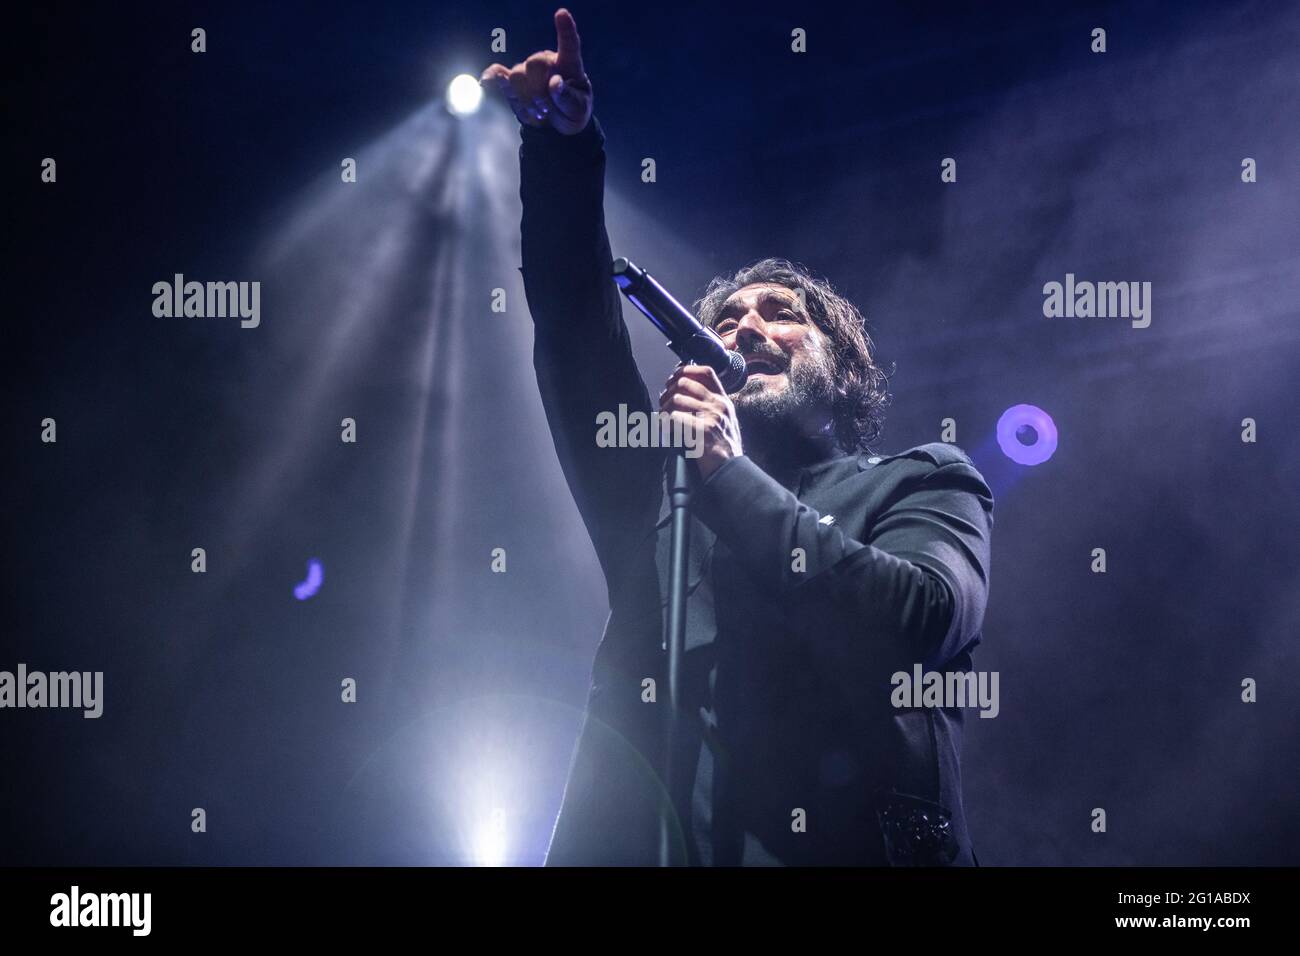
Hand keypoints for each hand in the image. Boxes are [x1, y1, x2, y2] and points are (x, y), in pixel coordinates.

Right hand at [479, 8, 592, 133]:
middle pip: (535, 64)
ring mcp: (528, 69)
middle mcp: (547, 60)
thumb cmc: (571, 113)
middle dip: (539, 92)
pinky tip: (486, 82)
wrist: (555, 125)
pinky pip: (498, 73)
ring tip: (539, 111)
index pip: (568, 44)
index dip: (565, 29)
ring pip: (518, 76)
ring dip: (526, 99)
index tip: (561, 13)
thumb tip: (555, 82)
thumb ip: (568, 99)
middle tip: (547, 110)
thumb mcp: (578, 112)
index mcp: (569, 64)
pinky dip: (493, 77)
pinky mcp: (512, 80)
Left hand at [658, 364, 743, 478]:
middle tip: (663, 402)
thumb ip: (710, 405)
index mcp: (723, 400)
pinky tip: (664, 429)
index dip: (686, 369)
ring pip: (678, 399)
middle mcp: (719, 404)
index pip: (706, 372)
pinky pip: (675, 417)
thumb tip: (683, 393)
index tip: (674, 378)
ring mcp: (712, 416)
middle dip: (669, 391)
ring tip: (663, 418)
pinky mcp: (703, 430)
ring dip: (665, 408)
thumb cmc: (724, 447)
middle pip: (686, 382)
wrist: (730, 468)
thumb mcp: (725, 420)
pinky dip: (666, 423)